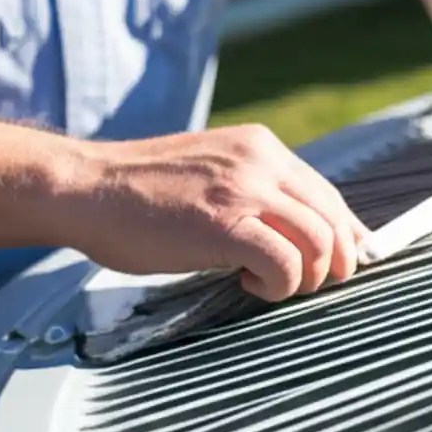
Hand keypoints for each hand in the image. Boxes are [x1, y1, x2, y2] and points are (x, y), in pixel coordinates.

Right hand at [56, 124, 367, 301]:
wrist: (85, 189)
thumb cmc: (139, 194)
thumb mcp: (210, 175)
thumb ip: (253, 192)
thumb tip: (299, 231)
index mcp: (260, 147)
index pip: (328, 194)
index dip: (345, 235)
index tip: (346, 261)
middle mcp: (261, 161)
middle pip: (333, 219)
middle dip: (333, 262)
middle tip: (306, 284)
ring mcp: (244, 190)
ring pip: (319, 241)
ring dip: (305, 276)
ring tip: (270, 283)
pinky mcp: (225, 224)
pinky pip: (285, 262)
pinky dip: (278, 284)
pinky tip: (247, 283)